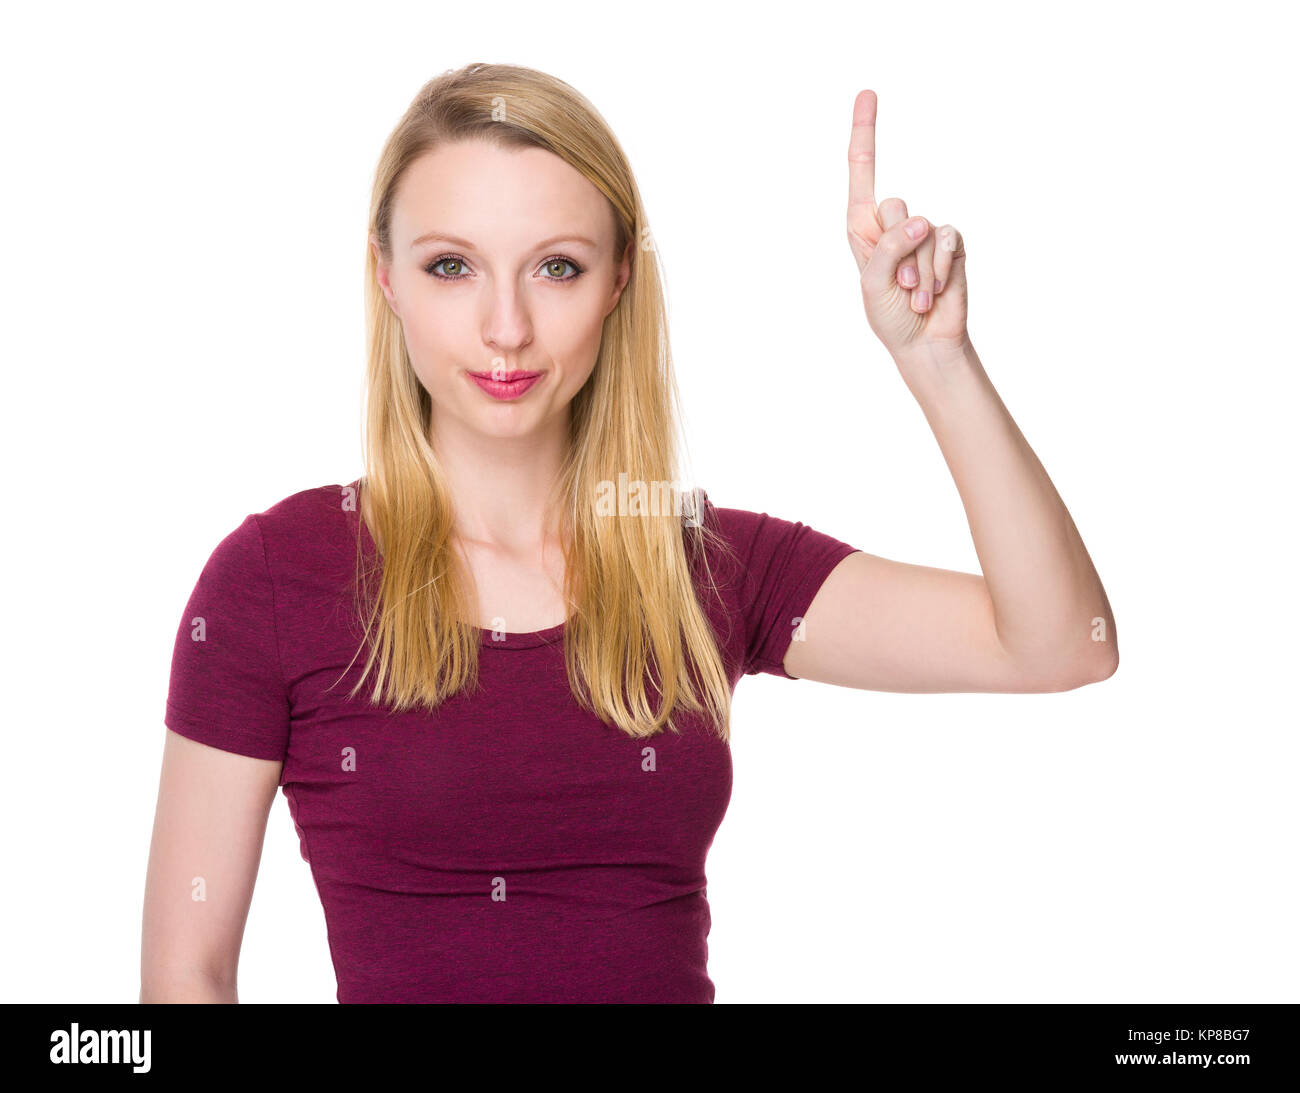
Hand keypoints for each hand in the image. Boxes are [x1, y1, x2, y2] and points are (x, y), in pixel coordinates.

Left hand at [847, 90, 969, 362]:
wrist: (924, 344)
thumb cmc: (889, 317)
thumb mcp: (872, 284)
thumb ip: (888, 248)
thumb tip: (920, 219)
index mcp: (863, 229)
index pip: (862, 173)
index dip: (865, 133)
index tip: (867, 93)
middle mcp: (893, 224)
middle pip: (892, 205)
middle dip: (895, 252)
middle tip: (897, 286)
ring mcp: (924, 232)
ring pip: (920, 228)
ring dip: (917, 271)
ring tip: (915, 295)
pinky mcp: (951, 243)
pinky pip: (946, 239)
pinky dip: (939, 270)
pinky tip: (936, 291)